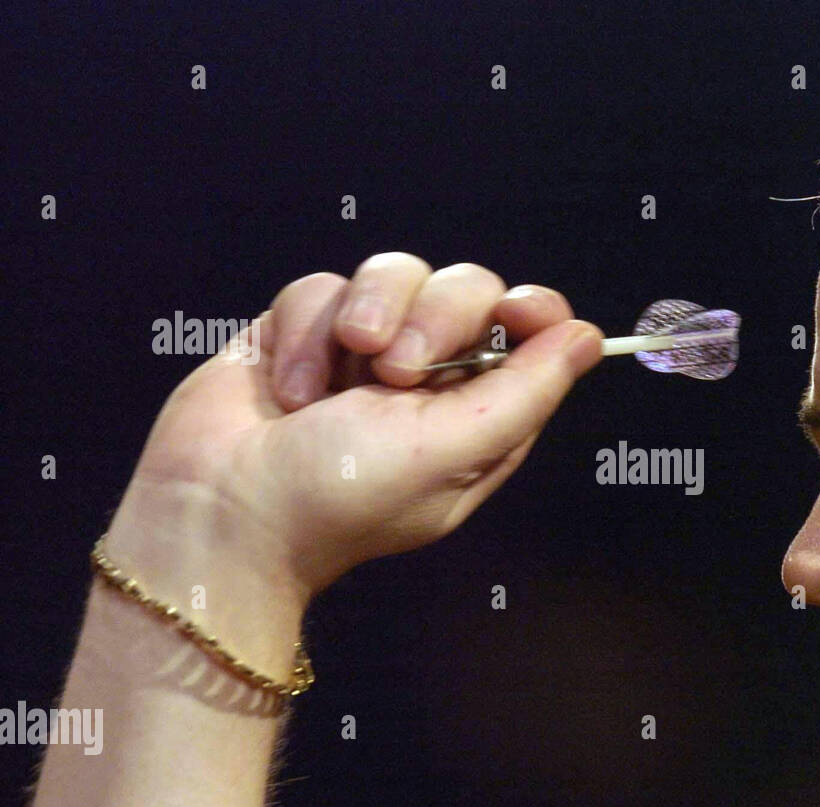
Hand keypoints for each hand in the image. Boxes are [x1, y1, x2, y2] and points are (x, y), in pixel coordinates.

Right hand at [115, 255, 603, 598]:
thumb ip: (526, 391)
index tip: (513, 313)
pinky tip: (291, 388)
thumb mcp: (451, 450)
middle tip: (395, 372)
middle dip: (435, 316)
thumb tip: (588, 337)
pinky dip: (304, 331)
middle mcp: (431, 377)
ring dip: (366, 315)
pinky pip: (323, 284)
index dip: (532, 311)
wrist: (219, 511)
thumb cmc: (341, 498)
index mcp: (480, 413)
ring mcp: (364, 349)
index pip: (533, 332)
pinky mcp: (303, 330)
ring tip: (334, 383)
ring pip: (395, 271)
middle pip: (468, 286)